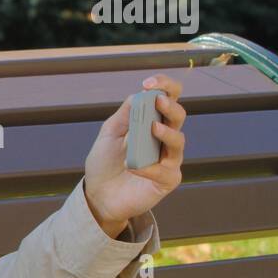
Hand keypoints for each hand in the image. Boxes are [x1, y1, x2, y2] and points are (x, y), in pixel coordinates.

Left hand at [83, 73, 186, 234]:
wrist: (98, 194)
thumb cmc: (105, 163)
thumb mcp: (110, 134)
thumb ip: (125, 115)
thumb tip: (138, 94)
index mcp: (151, 122)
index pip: (167, 99)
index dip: (164, 87)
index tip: (148, 83)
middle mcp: (164, 138)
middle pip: (178, 116)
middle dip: (170, 106)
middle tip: (157, 101)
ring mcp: (168, 159)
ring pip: (179, 141)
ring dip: (166, 133)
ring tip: (151, 129)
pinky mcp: (167, 180)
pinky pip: (166, 171)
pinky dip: (150, 167)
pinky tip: (134, 168)